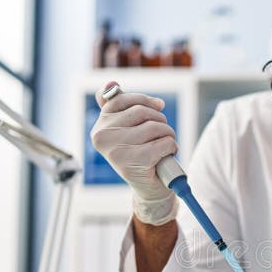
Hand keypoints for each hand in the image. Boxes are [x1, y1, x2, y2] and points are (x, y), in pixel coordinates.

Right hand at [90, 81, 178, 224]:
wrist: (149, 189)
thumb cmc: (140, 156)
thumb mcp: (126, 130)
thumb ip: (117, 107)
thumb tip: (112, 82)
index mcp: (99, 127)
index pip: (122, 99)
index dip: (145, 101)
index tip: (158, 107)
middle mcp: (102, 138)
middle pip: (142, 112)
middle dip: (160, 121)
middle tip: (162, 134)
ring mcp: (116, 151)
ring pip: (156, 127)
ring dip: (168, 135)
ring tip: (164, 146)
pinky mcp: (135, 162)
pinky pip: (165, 143)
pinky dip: (172, 148)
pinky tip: (166, 156)